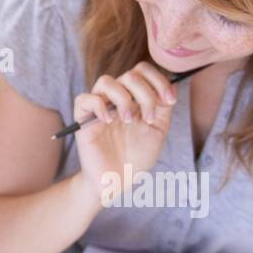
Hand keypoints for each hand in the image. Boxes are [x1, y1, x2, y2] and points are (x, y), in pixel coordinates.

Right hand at [72, 60, 177, 198]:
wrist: (118, 180)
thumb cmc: (137, 158)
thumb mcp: (158, 130)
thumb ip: (163, 107)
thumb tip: (170, 84)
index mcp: (135, 98)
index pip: (143, 71)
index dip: (159, 80)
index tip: (169, 101)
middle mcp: (117, 99)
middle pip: (129, 74)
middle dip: (145, 93)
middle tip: (149, 117)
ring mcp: (100, 108)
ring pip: (106, 81)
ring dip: (123, 98)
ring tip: (128, 120)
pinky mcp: (83, 121)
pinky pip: (84, 99)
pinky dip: (98, 106)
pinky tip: (108, 121)